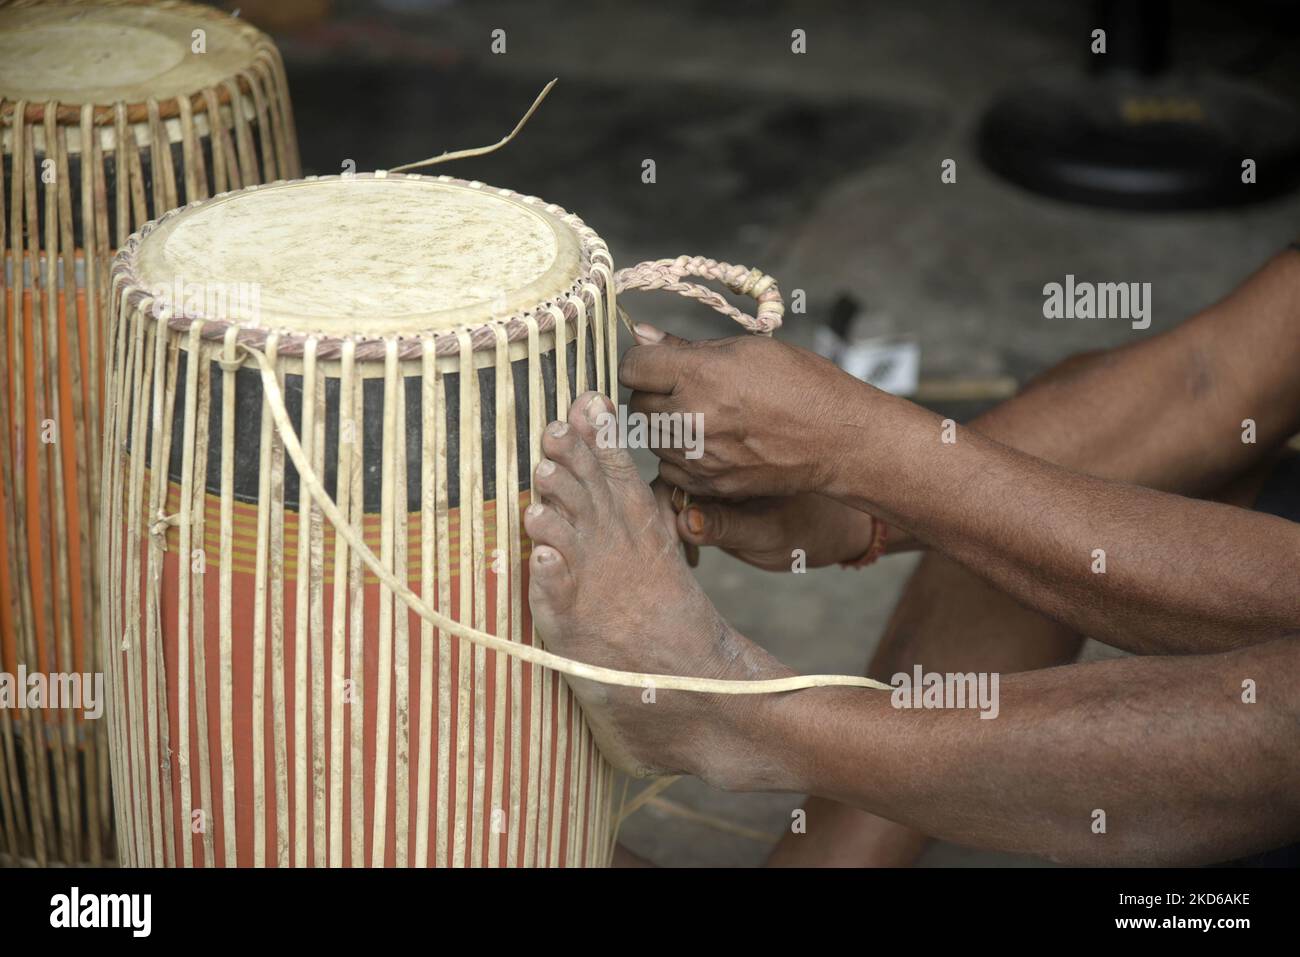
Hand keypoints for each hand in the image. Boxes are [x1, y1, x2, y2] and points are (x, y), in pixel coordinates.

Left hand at [619, 325, 869, 499]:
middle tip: (683, 389)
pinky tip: (708, 443)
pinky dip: (681, 457)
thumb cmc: (800, 384)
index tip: (654, 363)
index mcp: (700, 376)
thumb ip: (686, 346)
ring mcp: (699, 456)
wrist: (838, 438)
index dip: (642, 362)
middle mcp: (693, 418)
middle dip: (654, 394)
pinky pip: (670, 469)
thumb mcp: (746, 349)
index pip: (632, 367)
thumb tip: (642, 335)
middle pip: (638, 405)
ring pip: (652, 439)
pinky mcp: (709, 484)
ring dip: (666, 426)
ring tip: (701, 416)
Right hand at [660, 480, 879, 570]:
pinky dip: (681, 532)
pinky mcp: (715, 501)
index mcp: (730, 457)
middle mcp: (718, 463)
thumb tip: (684, 523)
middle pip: (667, 476)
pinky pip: (685, 511)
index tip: (663, 535)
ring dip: (668, 524)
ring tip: (681, 558)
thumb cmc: (812, 527)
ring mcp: (715, 481)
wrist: (838, 530)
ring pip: (672, 494)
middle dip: (657, 511)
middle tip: (667, 550)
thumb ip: (727, 527)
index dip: (663, 501)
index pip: (677, 467)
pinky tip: (693, 558)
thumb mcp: (770, 531)